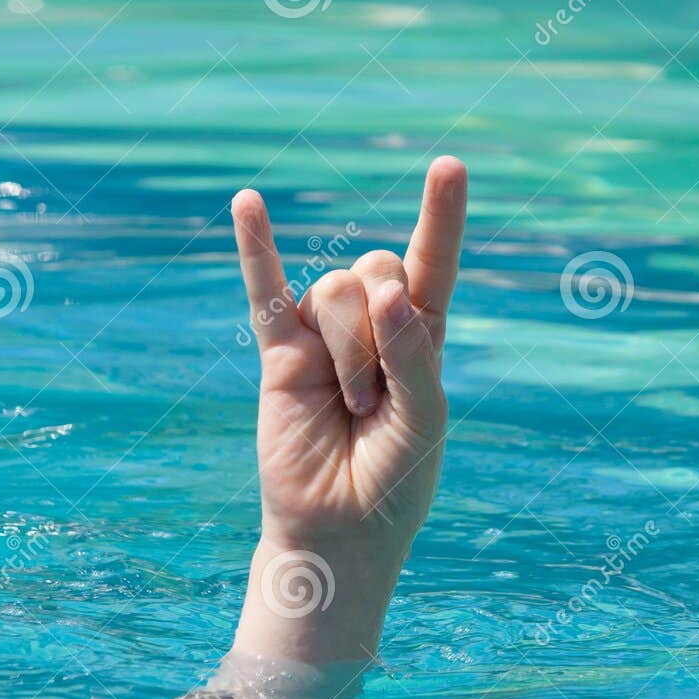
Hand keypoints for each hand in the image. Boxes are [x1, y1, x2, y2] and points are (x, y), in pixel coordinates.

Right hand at [226, 157, 465, 669]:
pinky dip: (255, 248)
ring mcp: (323, 334)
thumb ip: (414, 356)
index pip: (434, 263)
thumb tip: (387, 292)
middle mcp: (373, 323)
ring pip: (335, 291)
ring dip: (350, 352)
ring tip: (350, 407)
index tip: (450, 166)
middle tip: (377, 402)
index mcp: (421, 335)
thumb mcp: (425, 422)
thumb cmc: (395, 480)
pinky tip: (248, 203)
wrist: (338, 532)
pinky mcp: (279, 353)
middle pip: (378, 271)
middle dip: (382, 332)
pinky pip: (264, 292)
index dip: (442, 216)